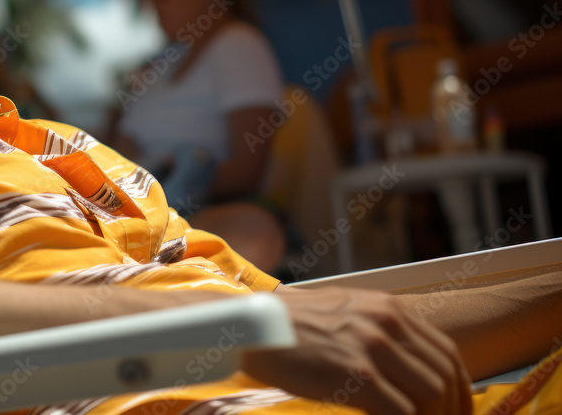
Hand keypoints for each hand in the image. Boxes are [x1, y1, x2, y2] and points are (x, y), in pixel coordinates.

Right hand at [242, 286, 472, 414]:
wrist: (253, 328)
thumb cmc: (292, 327)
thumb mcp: (345, 313)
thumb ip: (380, 333)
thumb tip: (406, 370)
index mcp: (388, 307)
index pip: (446, 352)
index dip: (459, 390)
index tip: (456, 413)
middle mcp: (387, 322)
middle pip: (444, 375)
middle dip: (452, 411)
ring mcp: (372, 346)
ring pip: (431, 395)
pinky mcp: (357, 374)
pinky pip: (401, 412)